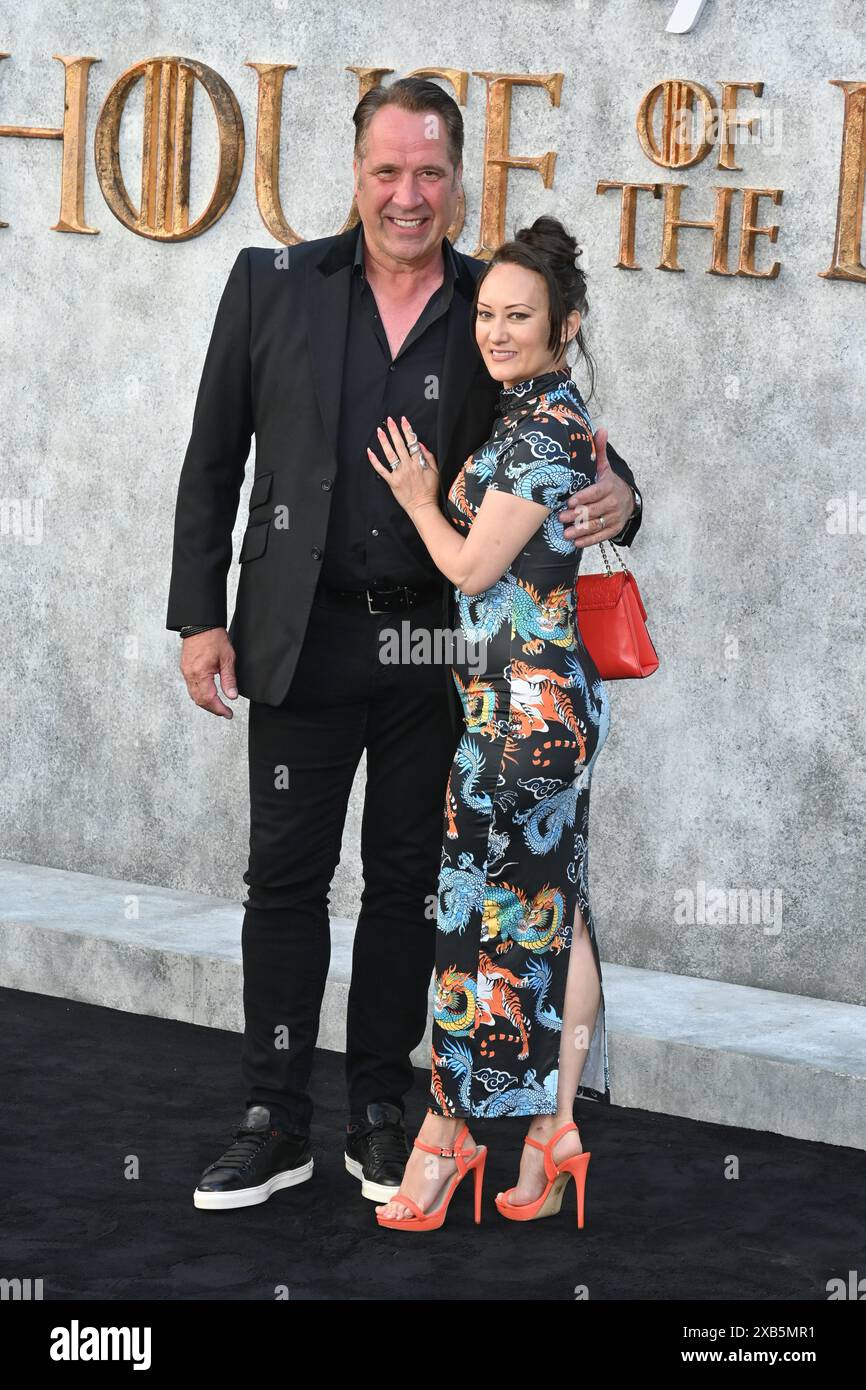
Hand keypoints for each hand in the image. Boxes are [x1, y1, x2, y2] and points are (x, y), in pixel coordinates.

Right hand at [180, 626, 237, 717]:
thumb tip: (232, 696)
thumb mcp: (227, 658)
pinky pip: (191, 687)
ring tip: (219, 706)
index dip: (219, 709)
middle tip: (225, 712)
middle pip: (199, 700)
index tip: (229, 714)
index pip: (209, 699)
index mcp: (200, 673)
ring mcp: (185, 671)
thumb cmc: (214, 637)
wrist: (200, 623)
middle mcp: (190, 674)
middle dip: (213, 709)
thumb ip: (229, 679)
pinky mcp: (185, 668)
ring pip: (194, 695)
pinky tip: (209, 694)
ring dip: (206, 703)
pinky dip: (200, 694)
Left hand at [367, 415, 439, 516]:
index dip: (408, 430)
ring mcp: (399, 473)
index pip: (412, 442)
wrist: (423, 506)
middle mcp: (408, 466)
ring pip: (390, 454)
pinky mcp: (392, 481)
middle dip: (394, 431)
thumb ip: (429, 456)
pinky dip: (375, 460)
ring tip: (380, 431)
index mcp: (419, 462)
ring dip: (384, 441)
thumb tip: (420, 445)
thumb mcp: (435, 471)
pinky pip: (381, 469)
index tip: (403, 421)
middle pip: (400, 445)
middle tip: (389, 420)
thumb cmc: (430, 490)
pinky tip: (370, 451)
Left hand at [558, 425, 634, 547]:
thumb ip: (600, 451)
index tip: (570, 501)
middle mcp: (614, 503)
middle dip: (577, 515)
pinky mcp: (614, 529)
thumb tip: (600, 429)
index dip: (584, 498)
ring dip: (581, 530)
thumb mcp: (604, 467)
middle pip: (594, 510)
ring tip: (566, 533)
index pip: (596, 492)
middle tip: (561, 517)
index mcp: (609, 486)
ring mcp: (615, 518)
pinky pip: (601, 536)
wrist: (627, 500)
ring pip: (597, 525)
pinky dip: (589, 540)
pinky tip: (576, 542)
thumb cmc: (608, 483)